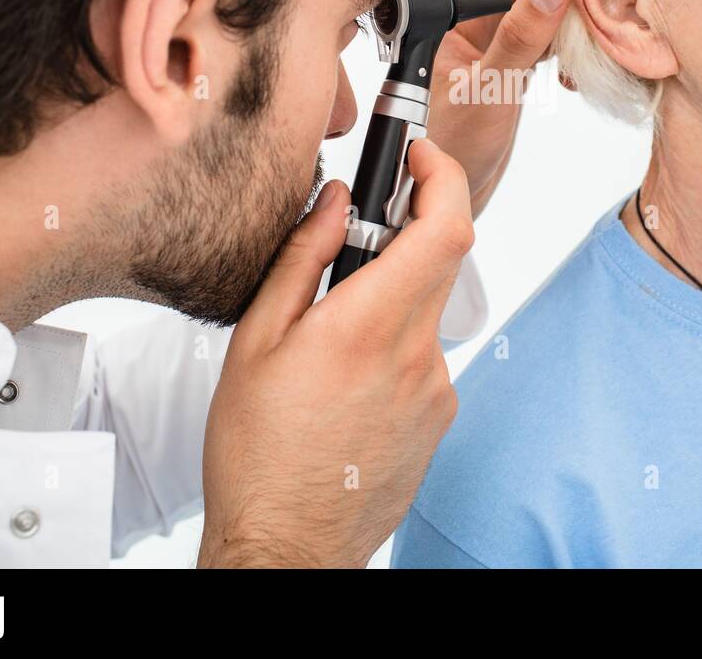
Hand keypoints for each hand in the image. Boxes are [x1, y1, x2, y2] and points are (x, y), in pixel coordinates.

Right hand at [197, 140, 472, 567]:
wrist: (289, 546)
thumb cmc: (257, 453)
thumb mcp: (256, 342)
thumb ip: (304, 258)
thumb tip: (338, 201)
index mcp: (368, 327)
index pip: (445, 227)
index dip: (442, 176)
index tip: (420, 155)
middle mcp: (416, 356)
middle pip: (443, 258)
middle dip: (409, 227)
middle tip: (360, 234)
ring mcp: (436, 390)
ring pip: (426, 309)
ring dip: (391, 297)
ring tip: (328, 341)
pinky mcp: (439, 417)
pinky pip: (423, 355)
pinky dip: (392, 343)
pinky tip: (344, 382)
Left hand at [428, 0, 569, 217]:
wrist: (450, 195)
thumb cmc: (449, 148)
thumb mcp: (488, 90)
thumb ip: (519, 38)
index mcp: (451, 8)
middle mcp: (472, 15)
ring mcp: (496, 37)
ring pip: (543, 0)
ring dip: (574, 9)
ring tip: (600, 25)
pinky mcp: (515, 61)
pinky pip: (550, 32)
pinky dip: (572, 40)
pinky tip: (581, 65)